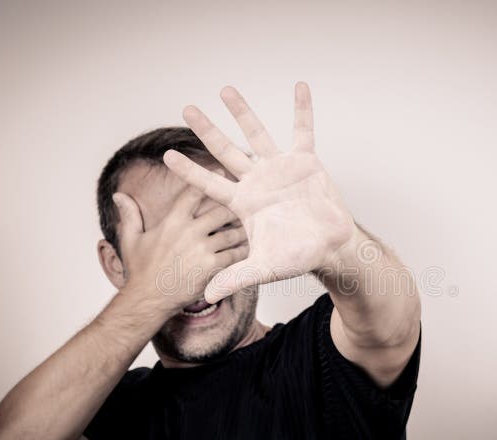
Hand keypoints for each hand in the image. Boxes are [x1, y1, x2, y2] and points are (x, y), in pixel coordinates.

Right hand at [112, 186, 247, 314]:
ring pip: (232, 232)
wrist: (148, 300)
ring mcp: (202, 250)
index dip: (210, 179)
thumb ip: (130, 215)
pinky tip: (247, 249)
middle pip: (222, 210)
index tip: (222, 173)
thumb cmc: (139, 270)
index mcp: (172, 221)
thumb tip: (118, 195)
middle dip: (234, 208)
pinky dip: (242, 251)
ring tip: (250, 228)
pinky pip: (234, 254)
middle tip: (245, 206)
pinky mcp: (212, 267)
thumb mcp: (131, 240)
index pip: (194, 193)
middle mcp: (189, 232)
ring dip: (241, 230)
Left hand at [163, 82, 355, 303]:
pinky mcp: (305, 161)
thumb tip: (207, 296)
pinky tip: (299, 86)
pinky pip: (303, 130)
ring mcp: (280, 168)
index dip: (188, 171)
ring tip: (225, 90)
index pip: (209, 184)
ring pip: (257, 134)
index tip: (166, 157)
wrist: (330, 247)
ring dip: (243, 112)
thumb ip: (235, 277)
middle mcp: (257, 180)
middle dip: (206, 130)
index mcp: (243, 202)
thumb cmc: (297, 256)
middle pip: (225, 151)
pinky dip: (302, 110)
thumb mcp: (263, 268)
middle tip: (187, 108)